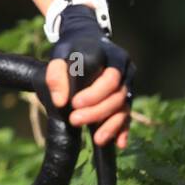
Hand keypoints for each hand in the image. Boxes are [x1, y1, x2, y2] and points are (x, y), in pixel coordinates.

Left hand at [45, 4, 134, 148]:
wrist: (86, 40)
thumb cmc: (72, 48)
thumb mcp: (60, 54)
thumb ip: (56, 74)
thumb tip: (60, 102)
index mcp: (113, 57)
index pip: (111, 78)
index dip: (95, 94)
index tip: (74, 104)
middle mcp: (125, 71)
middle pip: (117, 96)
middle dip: (98, 112)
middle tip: (75, 120)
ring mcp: (128, 85)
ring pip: (124, 108)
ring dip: (111, 125)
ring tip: (96, 139)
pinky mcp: (125, 97)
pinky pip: (128, 115)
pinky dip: (123, 129)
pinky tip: (118, 144)